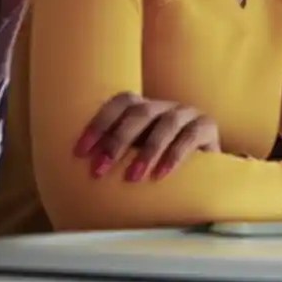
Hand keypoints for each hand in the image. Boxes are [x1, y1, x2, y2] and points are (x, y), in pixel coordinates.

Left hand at [74, 92, 220, 181]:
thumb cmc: (161, 166)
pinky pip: (191, 137)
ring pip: (166, 123)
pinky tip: (160, 175)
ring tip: (132, 177)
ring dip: (147, 150)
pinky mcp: (208, 127)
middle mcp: (165, 106)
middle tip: (99, 169)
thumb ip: (116, 159)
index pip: (119, 103)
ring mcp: (188, 114)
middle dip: (117, 140)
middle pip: (140, 112)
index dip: (99, 123)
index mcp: (144, 108)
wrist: (209, 171)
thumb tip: (72, 178)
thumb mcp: (136, 158)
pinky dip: (174, 155)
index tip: (80, 152)